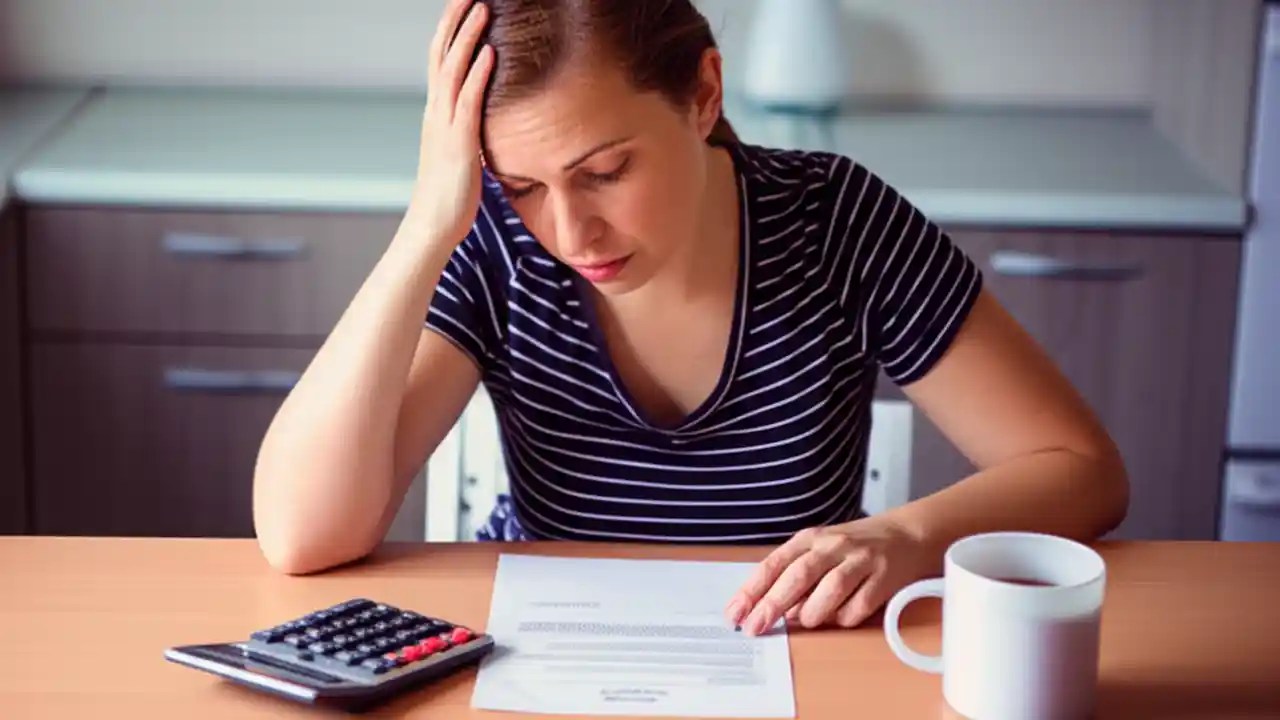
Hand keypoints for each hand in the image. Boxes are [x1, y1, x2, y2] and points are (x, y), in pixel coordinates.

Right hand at [409, 0, 494, 245]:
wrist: (433, 227)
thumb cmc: (450, 196)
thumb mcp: (460, 154)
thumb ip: (467, 133)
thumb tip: (480, 125)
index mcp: (436, 115)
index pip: (440, 63)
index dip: (451, 33)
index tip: (463, 7)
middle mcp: (436, 113)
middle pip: (441, 55)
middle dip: (455, 22)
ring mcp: (445, 126)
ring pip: (453, 70)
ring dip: (468, 37)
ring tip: (482, 9)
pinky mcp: (459, 143)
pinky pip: (468, 101)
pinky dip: (478, 75)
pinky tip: (491, 53)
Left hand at [725, 516, 937, 634]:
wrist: (906, 535)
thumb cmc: (853, 548)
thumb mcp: (819, 551)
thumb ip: (794, 576)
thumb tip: (770, 610)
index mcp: (810, 538)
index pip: (774, 563)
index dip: (752, 589)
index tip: (735, 613)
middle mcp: (833, 545)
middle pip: (798, 575)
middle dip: (773, 604)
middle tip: (756, 627)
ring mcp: (860, 560)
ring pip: (830, 589)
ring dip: (812, 612)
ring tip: (805, 622)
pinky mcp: (884, 577)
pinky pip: (860, 605)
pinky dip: (845, 617)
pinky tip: (840, 618)